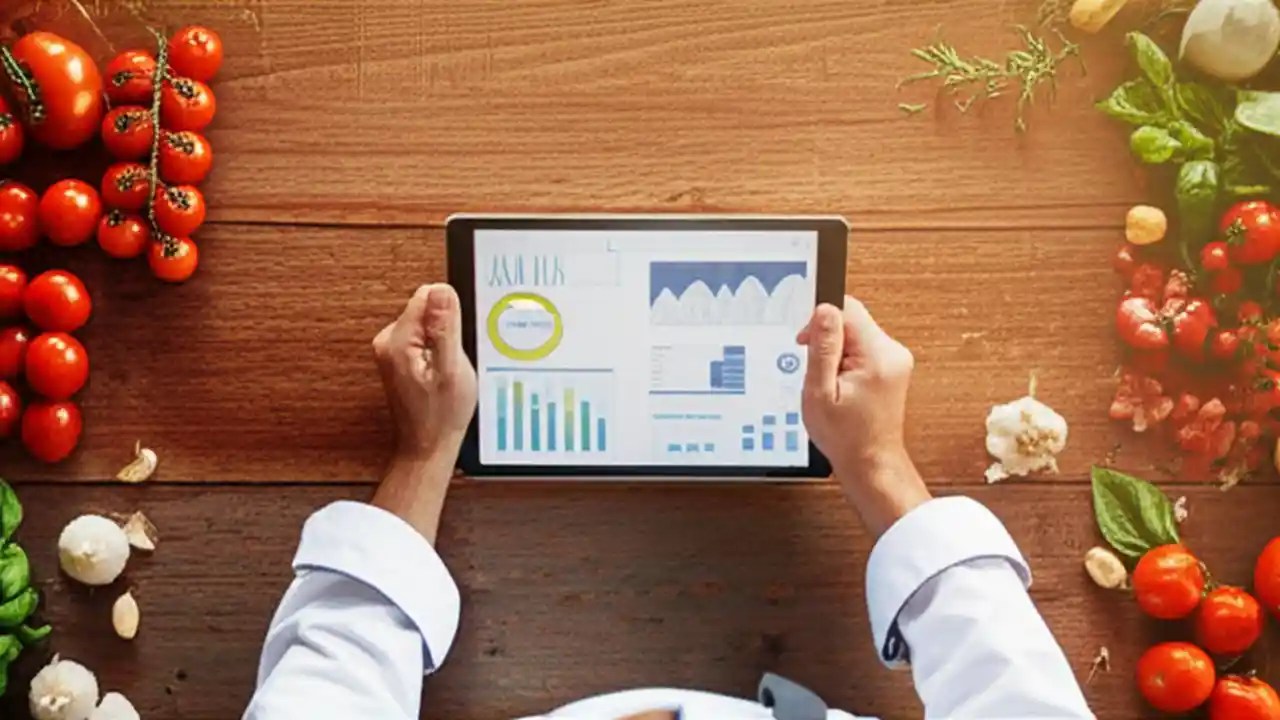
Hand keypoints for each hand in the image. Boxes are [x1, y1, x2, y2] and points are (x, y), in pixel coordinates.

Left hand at [372, 284, 477, 459]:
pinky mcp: (397, 357)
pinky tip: (442, 374)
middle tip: (452, 361)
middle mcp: (388, 342)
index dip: (451, 315)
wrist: (427, 446)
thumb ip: (446, 327)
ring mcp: (391, 350)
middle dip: (448, 329)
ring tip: (446, 371)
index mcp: (398, 341)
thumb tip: (442, 290)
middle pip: (427, 309)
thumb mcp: (452, 370)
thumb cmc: (440, 416)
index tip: (456, 340)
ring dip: (444, 341)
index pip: (428, 296)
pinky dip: (438, 351)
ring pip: (427, 324)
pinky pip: (424, 338)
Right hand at [797, 296, 929, 534]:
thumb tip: (824, 310)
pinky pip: (863, 347)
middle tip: (819, 372)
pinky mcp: (892, 365)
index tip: (807, 343)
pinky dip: (847, 360)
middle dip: (827, 340)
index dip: (820, 322)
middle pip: (851, 320)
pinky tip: (843, 384)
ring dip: (837, 352)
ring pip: (856, 333)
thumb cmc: (846, 437)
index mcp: (877, 356)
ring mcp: (895, 359)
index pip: (847, 309)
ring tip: (832, 383)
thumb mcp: (820, 392)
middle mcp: (892, 353)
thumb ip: (823, 348)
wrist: (870, 462)